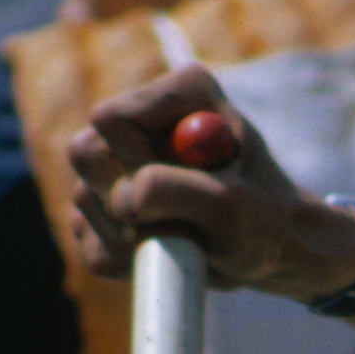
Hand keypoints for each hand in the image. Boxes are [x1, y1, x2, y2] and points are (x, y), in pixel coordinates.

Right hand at [65, 64, 354, 301]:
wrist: (270, 254)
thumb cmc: (265, 220)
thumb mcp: (232, 206)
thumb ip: (179, 191)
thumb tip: (129, 196)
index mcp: (180, 95)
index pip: (111, 119)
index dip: (131, 162)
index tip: (176, 190)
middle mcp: (143, 121)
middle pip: (85, 155)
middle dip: (124, 203)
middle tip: (177, 225)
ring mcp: (119, 162)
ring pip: (84, 201)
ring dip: (128, 238)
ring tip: (183, 241)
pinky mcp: (107, 204)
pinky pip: (86, 238)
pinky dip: (122, 259)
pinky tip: (165, 252)